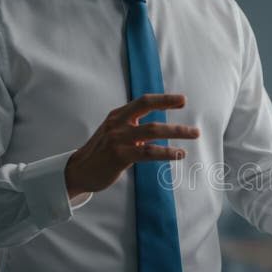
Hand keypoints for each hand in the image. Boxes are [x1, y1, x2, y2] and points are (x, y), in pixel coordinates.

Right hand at [64, 94, 199, 198]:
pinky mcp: (119, 156)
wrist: (78, 171)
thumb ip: (132, 127)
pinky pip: (148, 152)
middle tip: (193, 122)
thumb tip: (157, 128)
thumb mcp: (115, 133)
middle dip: (172, 110)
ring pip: (152, 131)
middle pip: (149, 110)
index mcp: (118, 116)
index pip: (144, 101)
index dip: (164, 99)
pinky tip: (179, 154)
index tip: (182, 100)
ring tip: (193, 134)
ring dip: (176, 132)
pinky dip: (167, 152)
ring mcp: (118, 139)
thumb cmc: (101, 153)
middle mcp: (117, 123)